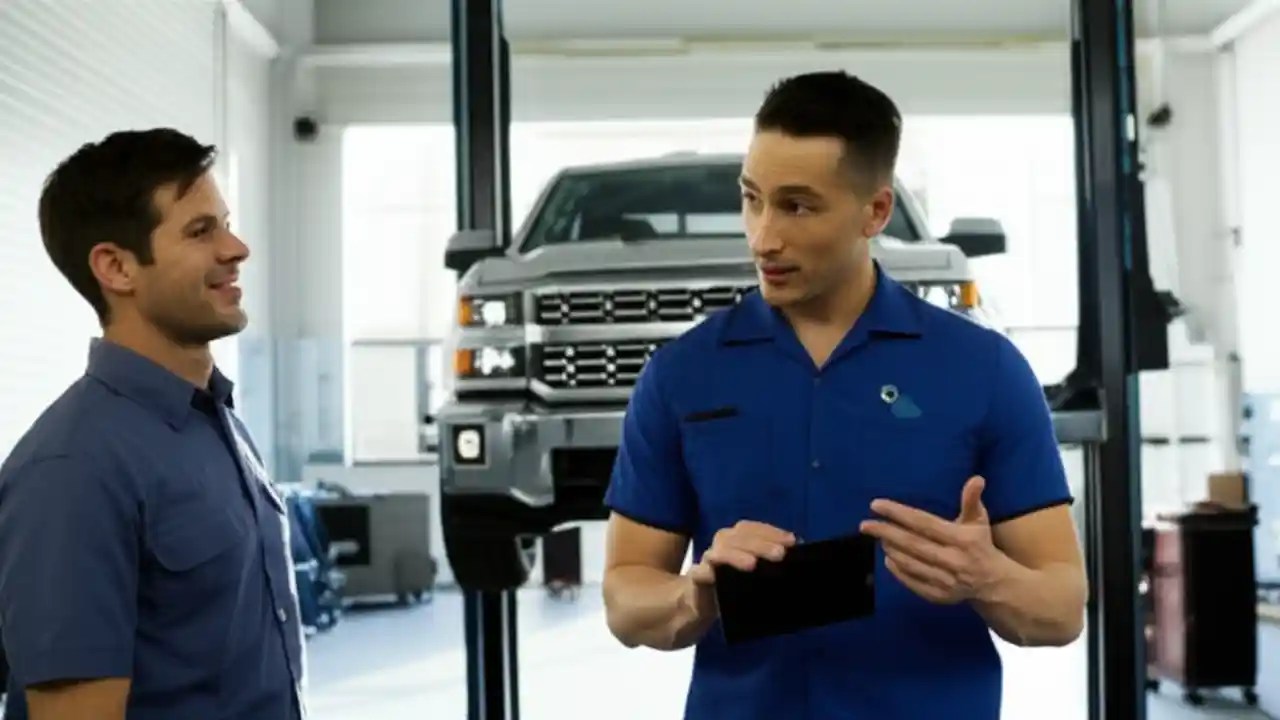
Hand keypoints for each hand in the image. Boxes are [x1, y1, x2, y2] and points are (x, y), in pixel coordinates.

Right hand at [688, 520, 796, 586]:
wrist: (700, 605)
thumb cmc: (733, 585)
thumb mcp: (755, 573)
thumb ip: (771, 563)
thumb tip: (799, 559)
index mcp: (737, 538)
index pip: (753, 528)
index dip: (772, 532)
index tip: (793, 542)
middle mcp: (722, 543)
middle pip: (739, 537)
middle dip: (761, 543)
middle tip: (780, 554)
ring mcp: (708, 560)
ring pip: (720, 551)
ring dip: (737, 555)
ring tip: (753, 565)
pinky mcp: (696, 578)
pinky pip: (700, 572)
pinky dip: (707, 571)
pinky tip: (716, 575)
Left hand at [859, 476, 1008, 604]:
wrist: (994, 583)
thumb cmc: (980, 544)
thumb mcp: (979, 521)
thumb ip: (972, 500)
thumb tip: (976, 479)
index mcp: (962, 539)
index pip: (924, 523)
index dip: (899, 513)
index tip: (876, 505)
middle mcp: (954, 561)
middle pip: (913, 544)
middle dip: (886, 532)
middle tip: (865, 525)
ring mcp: (946, 581)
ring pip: (911, 563)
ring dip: (891, 549)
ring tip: (878, 537)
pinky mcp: (940, 596)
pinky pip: (913, 582)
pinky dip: (898, 571)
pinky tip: (888, 558)